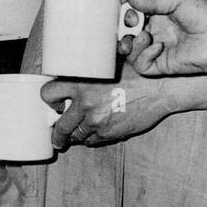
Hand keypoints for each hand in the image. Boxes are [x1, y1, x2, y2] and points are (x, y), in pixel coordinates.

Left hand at [44, 66, 171, 150]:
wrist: (158, 88)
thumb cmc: (136, 72)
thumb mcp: (108, 64)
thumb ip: (89, 72)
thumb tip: (75, 77)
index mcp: (80, 82)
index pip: (48, 94)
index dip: (50, 100)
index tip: (55, 104)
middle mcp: (85, 103)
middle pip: (60, 126)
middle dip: (57, 133)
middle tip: (57, 136)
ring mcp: (96, 121)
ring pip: (76, 136)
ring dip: (76, 135)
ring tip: (77, 135)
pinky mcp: (108, 133)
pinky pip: (92, 141)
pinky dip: (91, 138)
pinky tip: (96, 132)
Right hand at [120, 0, 206, 78]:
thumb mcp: (179, 0)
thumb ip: (153, 0)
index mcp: (160, 17)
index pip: (134, 16)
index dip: (127, 14)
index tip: (129, 11)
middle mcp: (157, 34)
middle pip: (128, 34)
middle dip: (122, 30)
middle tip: (129, 26)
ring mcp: (157, 51)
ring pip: (130, 51)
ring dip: (131, 43)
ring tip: (143, 36)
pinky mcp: (161, 66)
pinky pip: (141, 65)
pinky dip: (144, 55)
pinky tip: (158, 47)